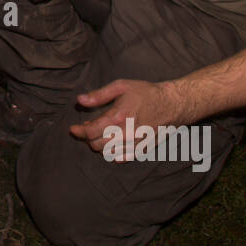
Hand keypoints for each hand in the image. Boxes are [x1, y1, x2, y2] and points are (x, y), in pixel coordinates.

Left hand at [69, 78, 194, 158]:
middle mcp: (126, 133)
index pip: (91, 131)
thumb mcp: (121, 86)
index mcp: (118, 117)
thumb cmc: (145, 93)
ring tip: (100, 134)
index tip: (73, 129)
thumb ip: (99, 95)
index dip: (79, 132)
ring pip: (107, 153)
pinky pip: (121, 158)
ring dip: (99, 145)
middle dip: (88, 138)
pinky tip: (112, 143)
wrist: (171, 104)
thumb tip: (80, 100)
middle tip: (88, 128)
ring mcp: (135, 144)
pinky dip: (112, 153)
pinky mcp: (142, 150)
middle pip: (97, 145)